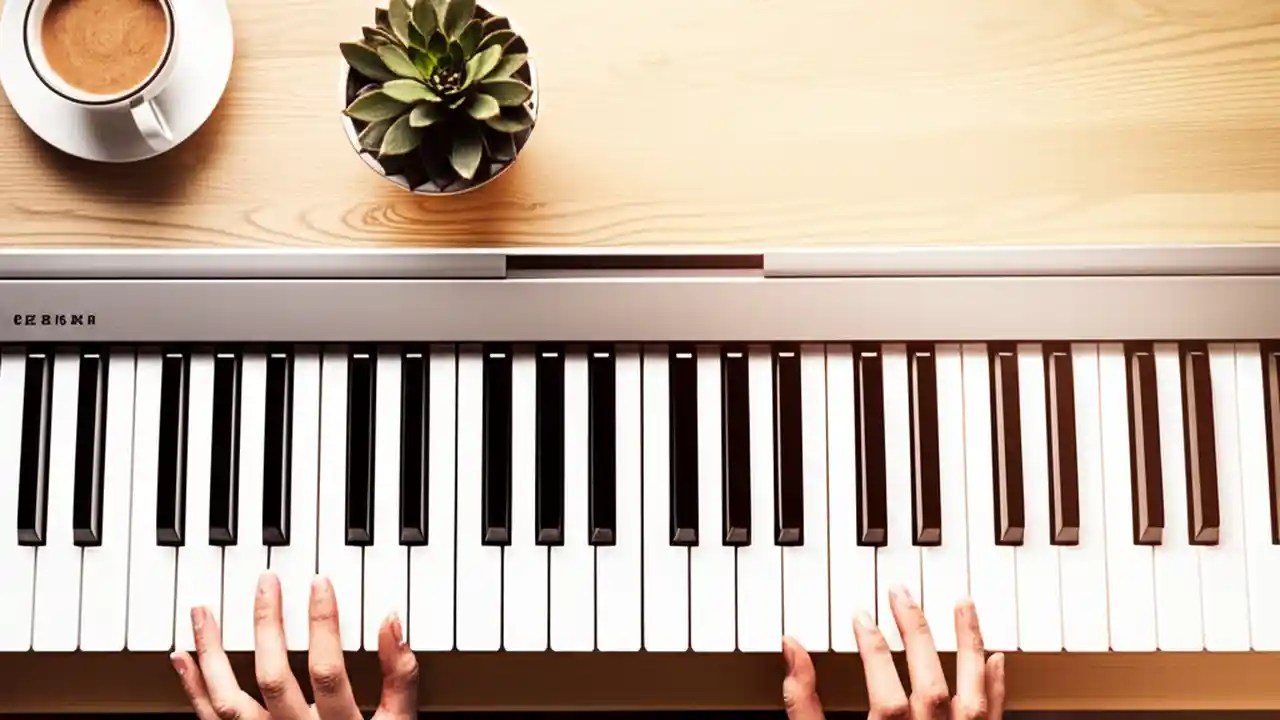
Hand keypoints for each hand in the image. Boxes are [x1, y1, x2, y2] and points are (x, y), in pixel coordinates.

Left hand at [170, 572, 418, 719]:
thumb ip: (399, 677)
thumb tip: (391, 622)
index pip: (326, 671)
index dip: (323, 624)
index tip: (319, 584)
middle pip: (272, 678)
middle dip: (267, 624)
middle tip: (266, 583)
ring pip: (227, 700)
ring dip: (212, 652)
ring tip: (204, 612)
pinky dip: (192, 687)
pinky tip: (183, 656)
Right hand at [781, 586, 1005, 719]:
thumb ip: (804, 704)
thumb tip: (792, 649)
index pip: (884, 689)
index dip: (871, 646)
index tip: (861, 617)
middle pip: (930, 682)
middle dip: (916, 630)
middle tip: (902, 593)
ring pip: (972, 694)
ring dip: (968, 645)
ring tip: (963, 605)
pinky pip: (996, 717)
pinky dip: (996, 686)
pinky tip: (994, 657)